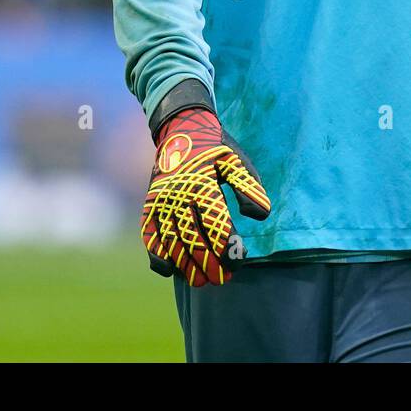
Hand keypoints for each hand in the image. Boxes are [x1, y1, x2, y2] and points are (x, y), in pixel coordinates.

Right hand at [141, 105, 270, 285]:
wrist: (180, 128)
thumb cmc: (214, 149)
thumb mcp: (236, 162)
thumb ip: (248, 188)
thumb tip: (261, 216)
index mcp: (202, 182)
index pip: (215, 222)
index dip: (226, 245)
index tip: (238, 260)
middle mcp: (178, 193)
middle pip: (192, 236)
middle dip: (207, 262)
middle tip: (222, 279)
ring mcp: (160, 200)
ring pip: (170, 240)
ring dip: (185, 264)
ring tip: (201, 282)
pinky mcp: (150, 204)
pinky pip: (150, 235)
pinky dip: (157, 255)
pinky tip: (172, 270)